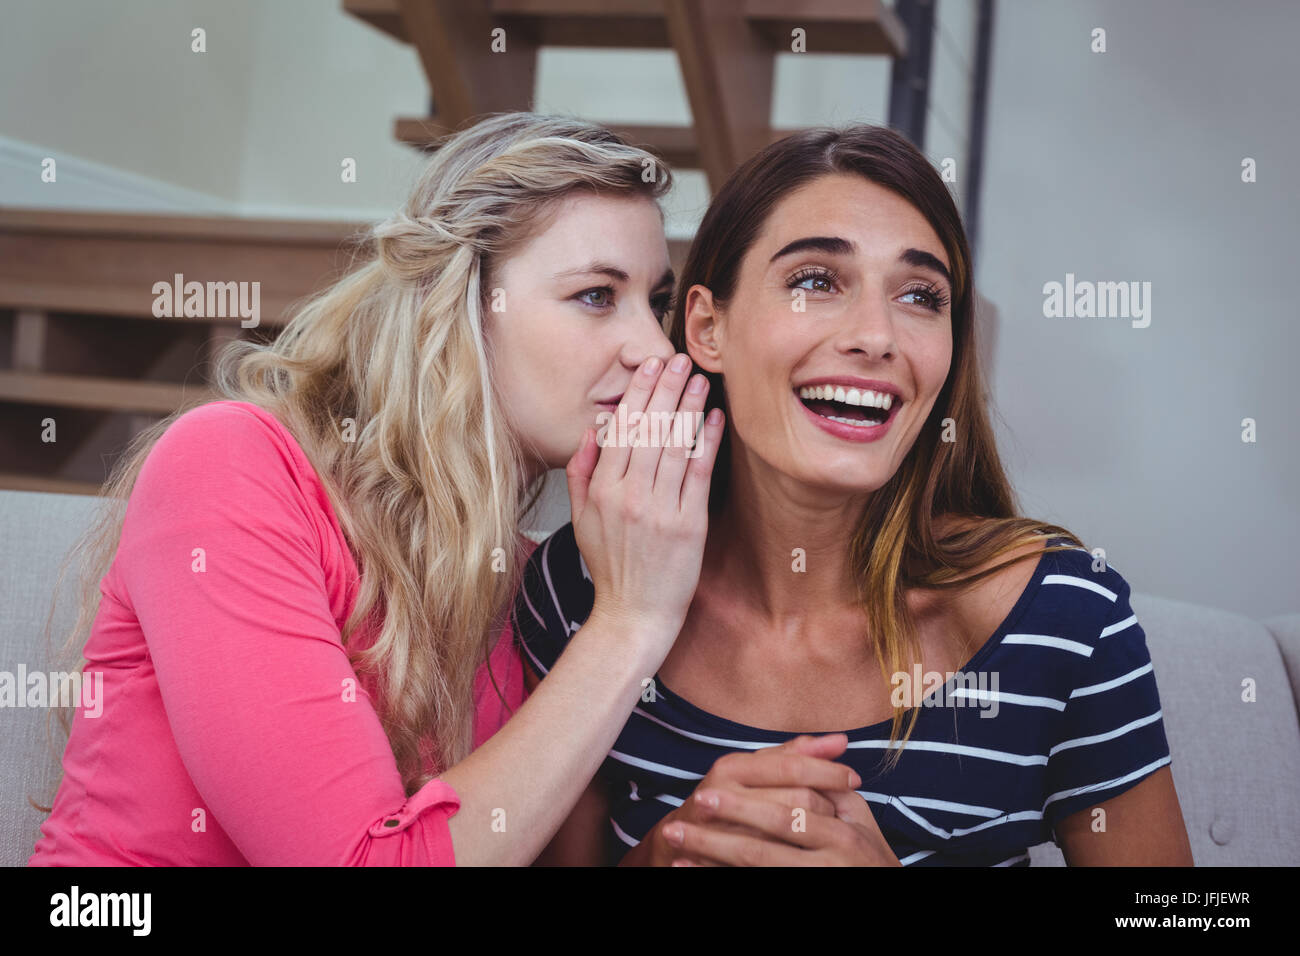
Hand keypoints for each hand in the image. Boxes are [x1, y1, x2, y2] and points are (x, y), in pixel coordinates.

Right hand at [565, 354, 723, 645]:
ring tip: (698, 379)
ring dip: (688, 407)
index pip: (622, 430)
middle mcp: (630, 495)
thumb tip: (592, 431)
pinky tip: (713, 418)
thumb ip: (581, 472)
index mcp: (603, 491)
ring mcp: (661, 508)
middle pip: (650, 430)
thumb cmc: (611, 568)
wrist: (634, 614)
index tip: (649, 367)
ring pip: (675, 445)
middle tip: (679, 360)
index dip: (638, 394)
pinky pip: (699, 473)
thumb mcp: (581, 520)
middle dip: (665, 389)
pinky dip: (707, 442)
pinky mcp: (689, 523)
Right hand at [634, 734, 868, 866]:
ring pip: (790, 829)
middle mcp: (722, 792)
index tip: (854, 779)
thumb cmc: (725, 802)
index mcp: (733, 767)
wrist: (674, 843)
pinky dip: (793, 853)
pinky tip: (805, 852)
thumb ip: (793, 756)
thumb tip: (840, 740)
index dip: (828, 772)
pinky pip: (768, 855)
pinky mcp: (717, 854)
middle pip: (796, 798)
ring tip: (822, 835)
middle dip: (826, 808)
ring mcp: (718, 826)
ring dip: (813, 833)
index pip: (792, 765)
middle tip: (840, 815)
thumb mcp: (755, 773)